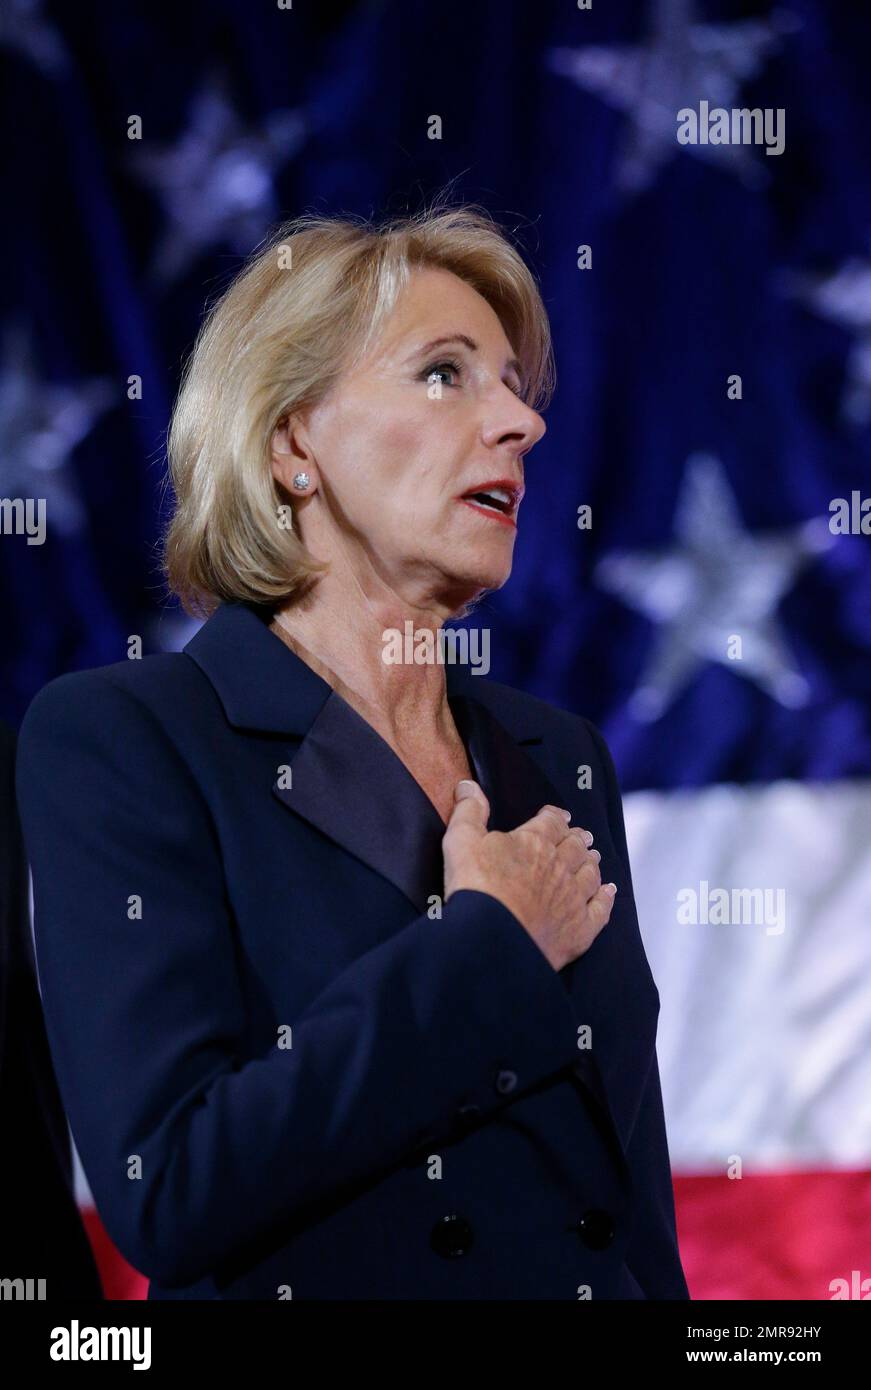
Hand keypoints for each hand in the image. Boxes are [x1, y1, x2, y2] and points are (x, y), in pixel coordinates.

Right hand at [442, 780, 616, 971]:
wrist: (493, 939)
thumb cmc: (475, 888)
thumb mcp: (461, 842)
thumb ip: (468, 811)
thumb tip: (468, 785)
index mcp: (535, 842)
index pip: (552, 822)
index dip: (555, 817)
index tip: (558, 816)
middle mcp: (561, 866)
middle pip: (576, 847)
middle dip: (578, 839)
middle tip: (582, 836)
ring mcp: (573, 898)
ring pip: (591, 874)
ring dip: (592, 863)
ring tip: (594, 858)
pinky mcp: (580, 929)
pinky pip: (601, 909)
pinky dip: (607, 898)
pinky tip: (609, 891)